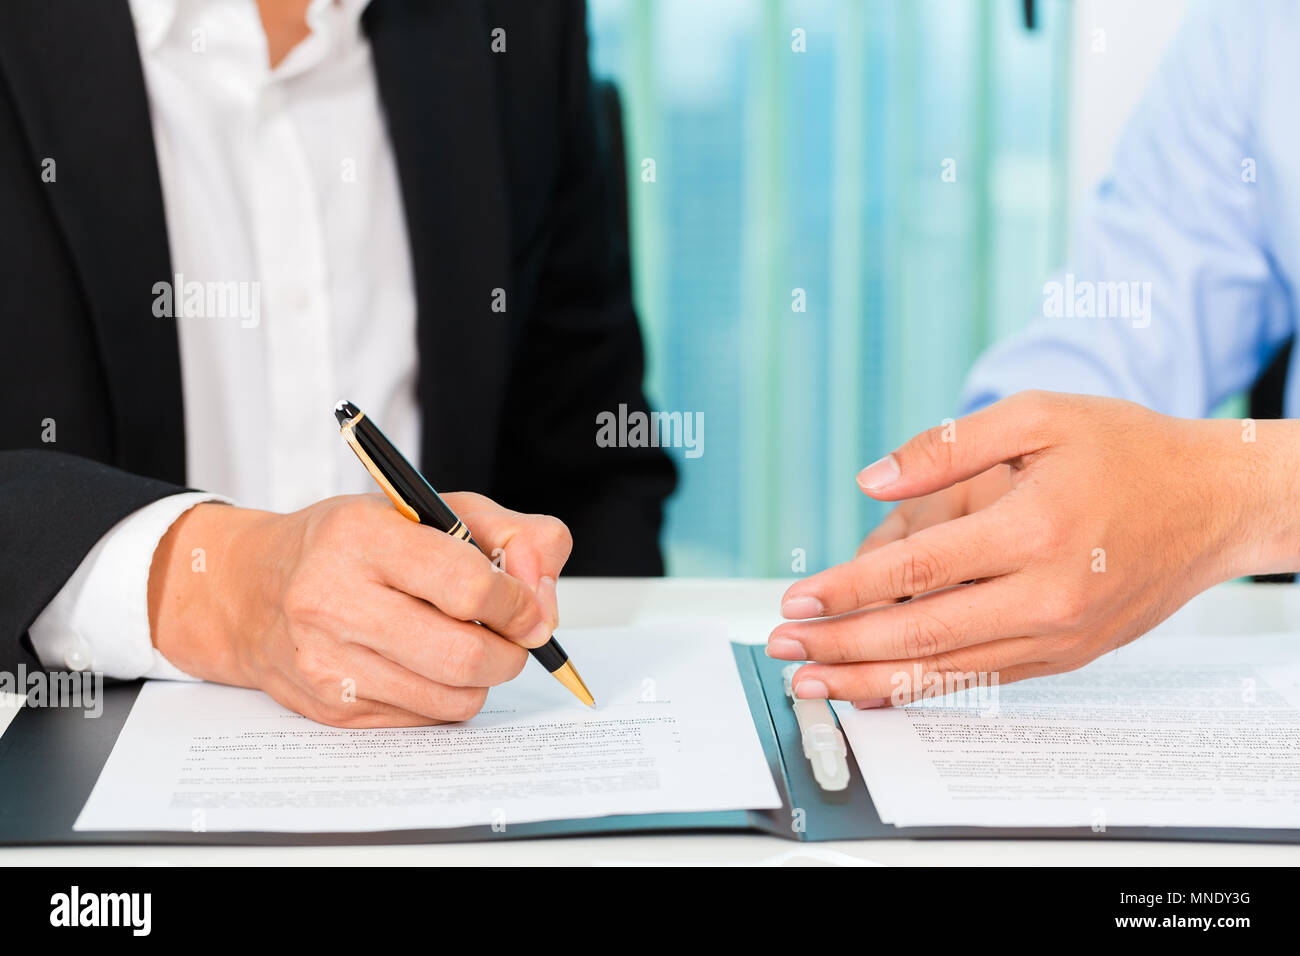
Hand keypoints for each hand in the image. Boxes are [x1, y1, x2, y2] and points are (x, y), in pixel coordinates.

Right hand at [147, 492, 572, 726]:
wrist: (253, 589)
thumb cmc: (351, 543)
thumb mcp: (431, 508)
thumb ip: (508, 534)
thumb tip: (543, 595)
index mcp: (363, 537)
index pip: (470, 587)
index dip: (518, 603)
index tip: (527, 606)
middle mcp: (335, 600)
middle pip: (466, 655)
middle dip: (511, 651)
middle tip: (512, 636)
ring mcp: (328, 662)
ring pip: (453, 697)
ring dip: (481, 677)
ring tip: (466, 643)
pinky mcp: (331, 707)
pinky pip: (425, 718)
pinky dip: (444, 695)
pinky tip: (423, 661)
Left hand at [768, 391, 1296, 706]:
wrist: (1215, 502)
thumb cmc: (1128, 450)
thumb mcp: (1039, 416)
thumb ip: (948, 445)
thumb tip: (870, 481)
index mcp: (1033, 527)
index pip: (915, 570)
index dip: (846, 589)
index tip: (796, 598)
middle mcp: (1046, 593)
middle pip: (921, 633)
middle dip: (841, 645)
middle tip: (785, 648)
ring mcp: (1059, 634)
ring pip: (947, 670)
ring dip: (871, 679)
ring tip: (813, 681)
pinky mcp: (1066, 654)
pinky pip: (982, 679)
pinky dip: (924, 689)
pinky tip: (880, 687)